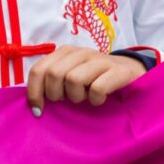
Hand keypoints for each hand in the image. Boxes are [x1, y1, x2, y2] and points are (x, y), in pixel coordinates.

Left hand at [26, 45, 146, 115]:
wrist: (131, 72)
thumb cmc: (95, 79)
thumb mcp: (72, 76)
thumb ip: (52, 82)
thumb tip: (32, 102)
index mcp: (65, 53)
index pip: (39, 69)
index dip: (34, 92)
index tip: (38, 110)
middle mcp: (81, 52)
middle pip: (54, 74)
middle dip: (57, 94)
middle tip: (68, 101)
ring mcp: (100, 60)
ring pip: (74, 80)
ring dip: (77, 97)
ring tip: (85, 98)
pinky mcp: (118, 71)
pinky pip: (97, 88)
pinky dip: (95, 99)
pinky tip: (99, 100)